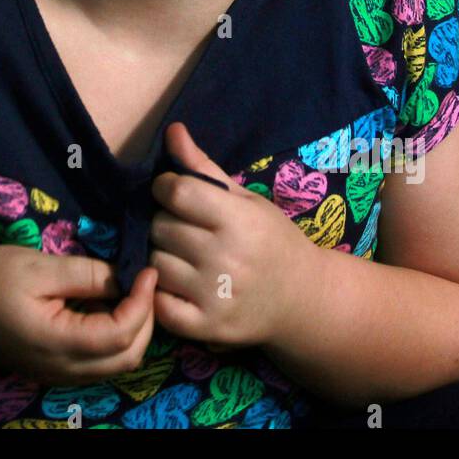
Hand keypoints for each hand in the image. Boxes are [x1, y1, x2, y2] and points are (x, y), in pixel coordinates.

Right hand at [0, 243, 158, 384]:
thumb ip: (87, 275)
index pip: (121, 334)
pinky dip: (111, 336)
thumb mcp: (37, 266)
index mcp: (57, 344)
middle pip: (127, 357)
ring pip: (114, 363)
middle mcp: (61, 369)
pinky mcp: (49, 367)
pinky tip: (101, 303)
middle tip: (142, 280)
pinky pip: (95, 361)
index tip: (148, 268)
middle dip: (145, 319)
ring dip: (131, 329)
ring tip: (126, 288)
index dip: (144, 302)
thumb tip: (127, 277)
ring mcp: (55, 373)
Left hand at [149, 121, 316, 350]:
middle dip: (163, 221)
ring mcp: (215, 296)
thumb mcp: (246, 200)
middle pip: (160, 227)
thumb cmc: (272, 241)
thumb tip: (172, 130)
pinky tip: (177, 283)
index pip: (177, 193)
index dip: (164, 187)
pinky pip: (158, 303)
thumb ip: (204, 168)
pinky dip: (160, 292)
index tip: (171, 191)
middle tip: (181, 226)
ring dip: (160, 255)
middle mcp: (227, 258)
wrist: (303, 300)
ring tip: (181, 254)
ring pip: (155, 263)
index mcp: (239, 220)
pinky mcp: (206, 328)